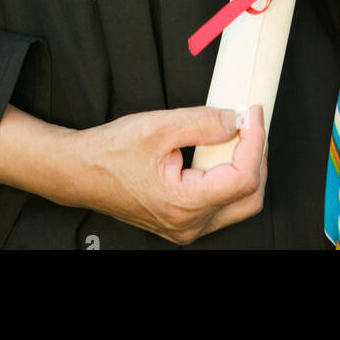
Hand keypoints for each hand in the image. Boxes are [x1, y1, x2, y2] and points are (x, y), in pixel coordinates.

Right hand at [59, 104, 265, 243]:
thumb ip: (202, 123)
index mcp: (183, 204)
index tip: (252, 113)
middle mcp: (188, 224)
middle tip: (250, 123)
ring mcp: (186, 226)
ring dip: (247, 166)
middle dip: (257, 156)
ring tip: (239, 134)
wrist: (82, 172)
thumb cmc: (110, 154)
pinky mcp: (183, 220)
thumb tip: (235, 121)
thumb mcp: (159, 126)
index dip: (255, 141)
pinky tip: (224, 151)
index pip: (243, 178)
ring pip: (239, 203)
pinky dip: (231, 175)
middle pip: (250, 197)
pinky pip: (222, 203)